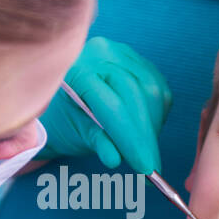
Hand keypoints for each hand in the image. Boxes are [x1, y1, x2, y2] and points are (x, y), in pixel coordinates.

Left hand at [37, 37, 171, 173]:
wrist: (61, 101)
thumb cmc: (63, 119)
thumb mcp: (75, 134)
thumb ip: (96, 142)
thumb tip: (115, 158)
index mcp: (78, 69)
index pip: (113, 105)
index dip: (131, 138)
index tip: (145, 166)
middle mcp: (101, 52)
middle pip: (136, 93)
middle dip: (146, 134)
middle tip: (150, 165)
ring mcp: (121, 52)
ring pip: (151, 90)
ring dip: (153, 124)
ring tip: (143, 148)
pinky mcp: (137, 59)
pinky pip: (157, 86)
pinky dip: (157, 112)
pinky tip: (146, 128)